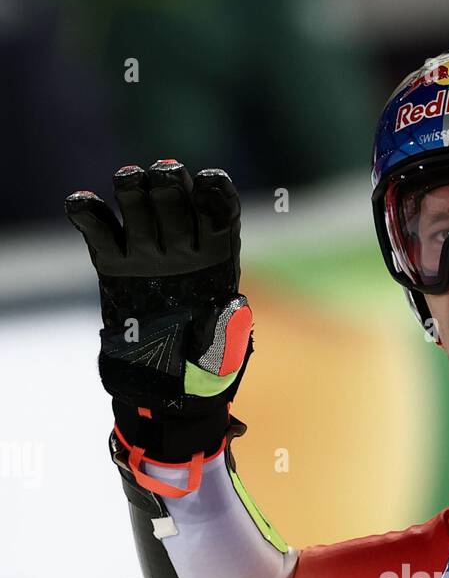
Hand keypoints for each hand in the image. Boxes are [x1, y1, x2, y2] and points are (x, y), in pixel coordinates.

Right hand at [66, 159, 252, 490]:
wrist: (162, 398)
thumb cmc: (203, 378)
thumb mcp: (224, 359)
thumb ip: (228, 331)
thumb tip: (235, 305)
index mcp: (218, 260)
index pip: (221, 211)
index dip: (216, 192)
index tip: (210, 184)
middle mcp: (183, 247)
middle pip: (176, 194)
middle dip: (171, 181)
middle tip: (163, 180)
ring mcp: (146, 252)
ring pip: (138, 199)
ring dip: (132, 185)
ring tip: (129, 183)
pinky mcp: (112, 264)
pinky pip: (99, 228)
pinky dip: (87, 211)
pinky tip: (84, 206)